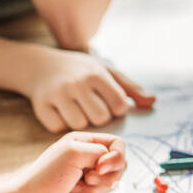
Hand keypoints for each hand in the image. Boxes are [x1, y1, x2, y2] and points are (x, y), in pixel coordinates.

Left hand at [3, 132, 126, 192]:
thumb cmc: (46, 176)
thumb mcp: (75, 152)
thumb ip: (102, 151)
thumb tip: (111, 163)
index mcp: (84, 142)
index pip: (117, 144)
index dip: (115, 157)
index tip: (100, 167)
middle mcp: (87, 157)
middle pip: (118, 165)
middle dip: (106, 176)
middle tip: (87, 179)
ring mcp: (86, 177)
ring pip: (110, 183)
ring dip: (95, 190)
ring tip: (76, 190)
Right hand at [27, 48, 155, 132]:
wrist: (39, 65)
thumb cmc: (80, 70)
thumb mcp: (106, 71)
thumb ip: (131, 88)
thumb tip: (153, 101)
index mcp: (96, 74)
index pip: (119, 104)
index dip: (117, 108)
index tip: (109, 103)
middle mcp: (77, 83)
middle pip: (100, 118)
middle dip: (100, 117)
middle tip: (93, 108)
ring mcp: (57, 94)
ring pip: (80, 124)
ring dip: (82, 122)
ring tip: (79, 110)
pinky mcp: (41, 105)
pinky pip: (58, 128)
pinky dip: (62, 125)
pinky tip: (63, 114)